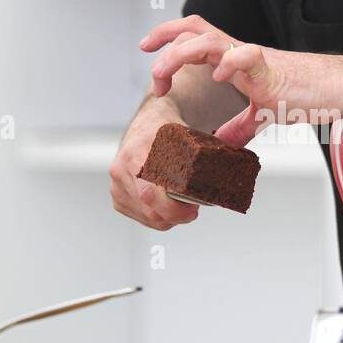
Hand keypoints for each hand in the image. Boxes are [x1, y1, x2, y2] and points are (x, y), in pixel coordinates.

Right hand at [108, 101, 200, 230]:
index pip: (151, 192)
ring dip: (170, 217)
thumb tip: (225, 171)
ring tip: (182, 205)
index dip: (173, 208)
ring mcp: (117, 184)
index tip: (193, 209)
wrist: (145, 124)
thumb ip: (198, 155)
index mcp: (138, 151)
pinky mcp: (117, 197)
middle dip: (177, 216)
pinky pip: (142, 217)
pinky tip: (167, 205)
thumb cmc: (166, 130)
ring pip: (148, 217)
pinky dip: (159, 217)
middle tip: (194, 209)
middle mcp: (122, 169)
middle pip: (150, 209)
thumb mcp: (184, 135)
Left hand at [140, 15, 342, 145]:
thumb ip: (239, 126)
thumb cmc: (304, 96)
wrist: (334, 90)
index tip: (147, 53)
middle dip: (164, 41)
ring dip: (180, 55)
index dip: (168, 38)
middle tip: (149, 65)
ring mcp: (253, 58)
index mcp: (234, 59)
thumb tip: (222, 143)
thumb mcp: (261, 115)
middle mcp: (239, 52)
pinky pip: (245, 55)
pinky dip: (227, 62)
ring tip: (165, 76)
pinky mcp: (271, 69)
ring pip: (208, 40)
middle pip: (194, 28)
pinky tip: (217, 77)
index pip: (194, 35)